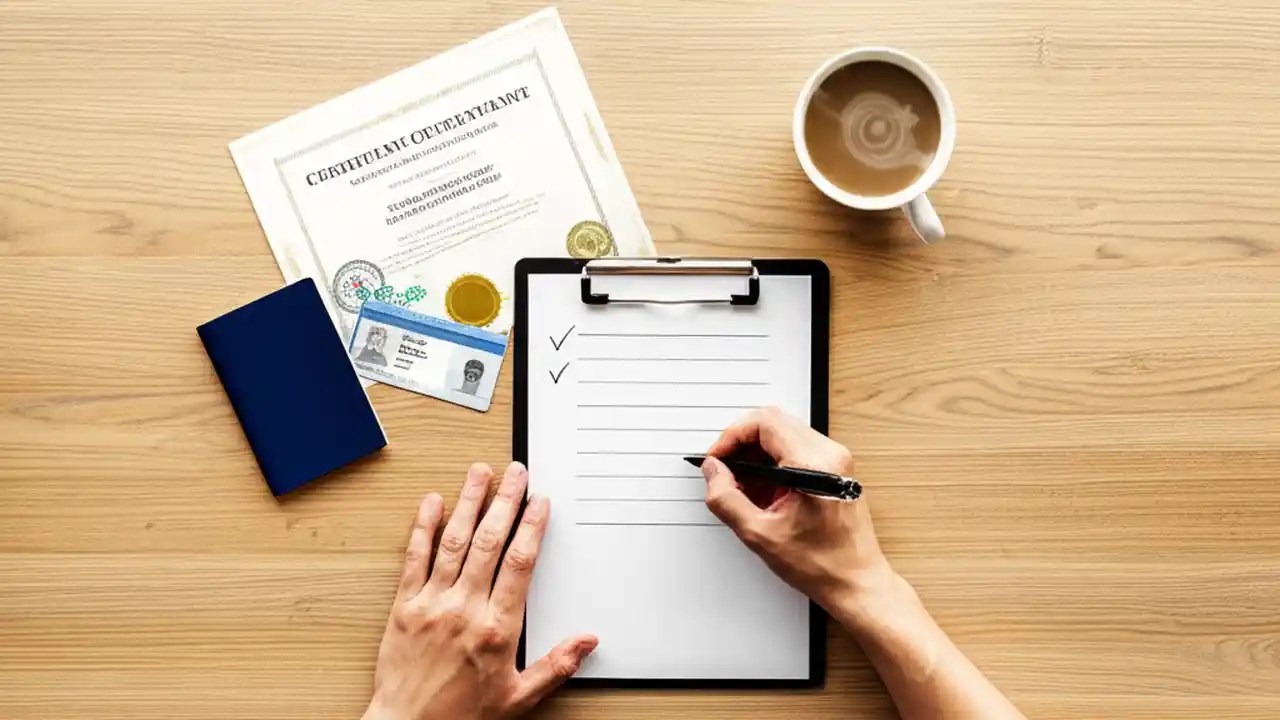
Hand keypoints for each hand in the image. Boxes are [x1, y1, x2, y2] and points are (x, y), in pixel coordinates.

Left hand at [364, 463, 596, 719]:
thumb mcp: (519, 697)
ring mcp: (431, 603)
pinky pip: (414, 559)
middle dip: (506, 501)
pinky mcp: (403, 607)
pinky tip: (432, 503)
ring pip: (454, 541)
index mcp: (496, 628)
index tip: (539, 503)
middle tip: (516, 473)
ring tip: (479, 473)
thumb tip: (587, 642)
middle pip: (489, 541)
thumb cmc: (461, 715)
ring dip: (468, 502)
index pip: (519, 563)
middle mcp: (464, 608)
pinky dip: (423, 528)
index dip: (531, 527)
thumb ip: (555, 666)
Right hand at [701, 407, 893, 627]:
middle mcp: (830, 455)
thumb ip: (726, 498)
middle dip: (742, 443)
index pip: (765, 422)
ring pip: (783, 433)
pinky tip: (763, 492)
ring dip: (756, 454)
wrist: (856, 582)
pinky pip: (796, 448)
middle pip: (774, 423)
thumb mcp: (759, 534)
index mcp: (815, 465)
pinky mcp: (835, 468)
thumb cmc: (821, 565)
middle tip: (724, 470)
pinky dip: (772, 463)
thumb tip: (712, 471)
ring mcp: (836, 459)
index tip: (718, 458)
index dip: (732, 435)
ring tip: (743, 487)